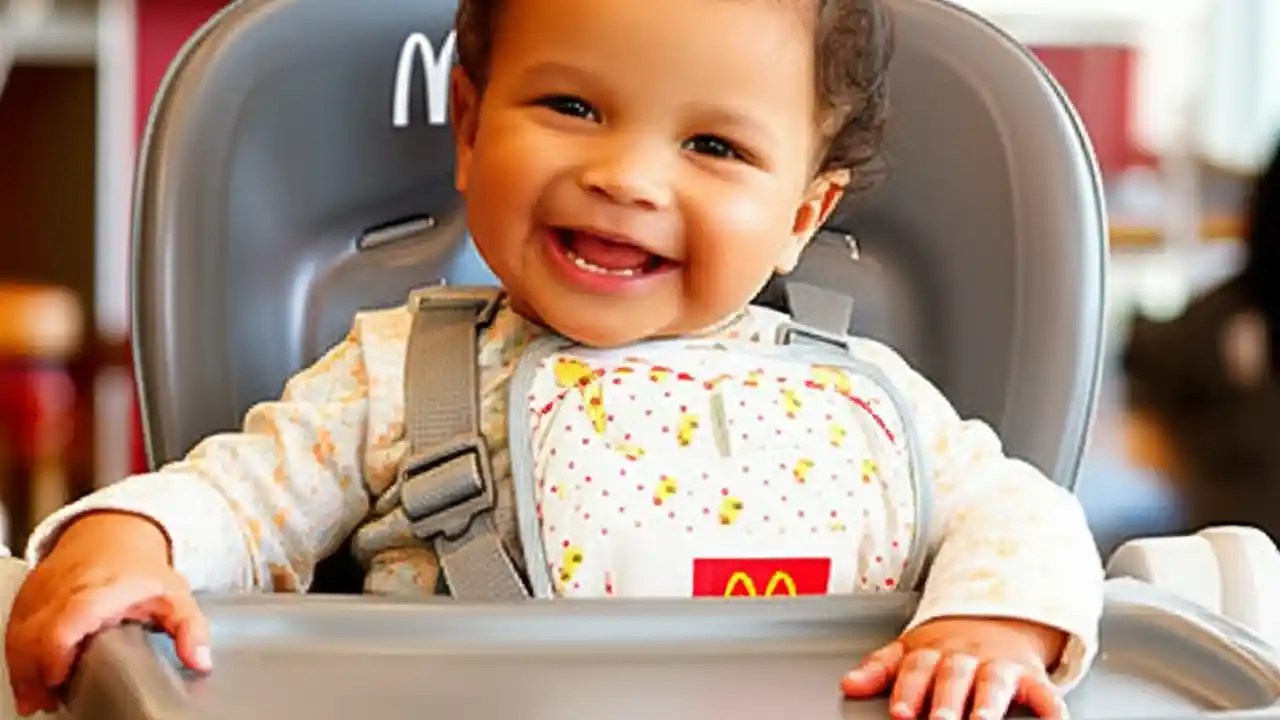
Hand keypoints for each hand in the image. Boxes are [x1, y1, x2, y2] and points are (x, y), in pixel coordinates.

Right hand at [5, 512, 211, 715]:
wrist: (111, 532)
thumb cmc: (140, 568)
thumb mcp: (174, 595)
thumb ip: (190, 629)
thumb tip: (200, 660)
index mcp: (98, 591)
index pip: (64, 625)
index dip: (56, 655)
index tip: (61, 680)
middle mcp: (62, 590)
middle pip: (32, 637)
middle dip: (34, 675)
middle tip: (47, 701)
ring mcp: (40, 592)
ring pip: (17, 635)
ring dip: (22, 671)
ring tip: (38, 698)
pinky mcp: (27, 595)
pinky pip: (13, 628)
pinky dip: (17, 656)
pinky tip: (29, 678)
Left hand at [841, 617, 1068, 718]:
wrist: (998, 617)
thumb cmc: (948, 645)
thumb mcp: (910, 650)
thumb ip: (881, 669)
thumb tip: (849, 685)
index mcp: (933, 652)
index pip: (917, 668)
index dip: (908, 690)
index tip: (900, 712)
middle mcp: (966, 658)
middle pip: (953, 677)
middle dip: (946, 702)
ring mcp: (999, 666)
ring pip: (993, 684)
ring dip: (988, 704)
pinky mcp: (1031, 677)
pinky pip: (1045, 693)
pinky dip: (1050, 708)